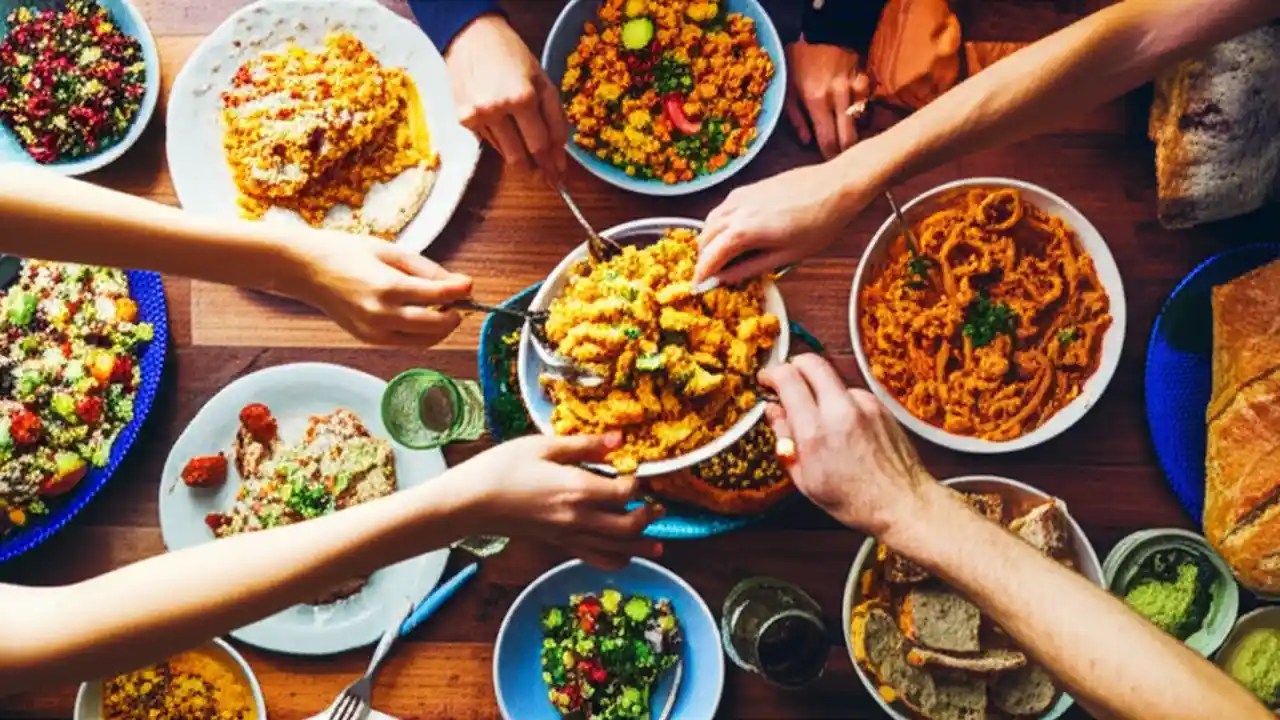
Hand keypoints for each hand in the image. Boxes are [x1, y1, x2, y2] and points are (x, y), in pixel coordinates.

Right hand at [282, 232, 471, 345]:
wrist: (305, 270)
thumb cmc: (346, 253)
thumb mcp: (389, 251)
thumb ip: (426, 269)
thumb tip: (459, 285)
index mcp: (387, 286)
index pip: (438, 296)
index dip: (460, 291)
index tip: (469, 285)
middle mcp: (381, 315)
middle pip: (437, 325)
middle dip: (455, 313)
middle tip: (458, 299)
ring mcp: (374, 332)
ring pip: (426, 340)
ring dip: (442, 326)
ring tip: (440, 306)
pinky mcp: (369, 341)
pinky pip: (408, 343)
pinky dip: (422, 332)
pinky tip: (420, 314)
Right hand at [446, 15, 567, 182]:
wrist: (471, 37)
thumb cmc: (514, 56)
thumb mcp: (543, 82)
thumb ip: (555, 121)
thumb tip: (559, 159)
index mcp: (522, 98)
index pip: (540, 146)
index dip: (551, 165)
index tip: (558, 179)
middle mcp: (496, 110)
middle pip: (519, 158)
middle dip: (535, 169)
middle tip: (545, 174)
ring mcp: (476, 116)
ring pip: (504, 153)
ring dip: (518, 151)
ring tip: (521, 133)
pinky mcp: (462, 120)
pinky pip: (489, 141)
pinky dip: (501, 138)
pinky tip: (501, 119)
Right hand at [454, 434, 662, 568]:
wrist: (471, 502)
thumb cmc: (503, 468)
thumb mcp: (543, 446)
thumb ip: (584, 445)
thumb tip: (620, 438)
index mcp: (577, 489)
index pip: (625, 492)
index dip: (637, 483)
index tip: (636, 471)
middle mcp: (579, 518)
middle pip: (628, 526)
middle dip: (648, 517)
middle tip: (659, 506)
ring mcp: (569, 535)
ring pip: (616, 549)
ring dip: (641, 545)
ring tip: (658, 541)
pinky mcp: (558, 544)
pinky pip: (594, 559)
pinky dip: (615, 560)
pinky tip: (625, 556)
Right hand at [695, 156, 878, 286]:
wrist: (836, 185)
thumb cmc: (819, 222)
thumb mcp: (787, 255)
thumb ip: (752, 267)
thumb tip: (727, 278)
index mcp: (743, 230)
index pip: (710, 256)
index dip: (702, 274)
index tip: (699, 287)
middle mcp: (735, 210)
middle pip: (705, 238)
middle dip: (704, 258)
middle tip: (712, 275)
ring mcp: (740, 196)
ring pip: (710, 221)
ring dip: (710, 240)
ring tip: (721, 257)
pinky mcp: (748, 188)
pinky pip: (722, 209)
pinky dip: (719, 225)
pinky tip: (733, 235)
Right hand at [758, 355, 931, 538]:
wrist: (903, 503)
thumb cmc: (853, 500)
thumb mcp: (805, 479)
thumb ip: (784, 440)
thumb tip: (773, 411)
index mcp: (816, 431)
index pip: (788, 379)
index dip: (772, 374)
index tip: (766, 379)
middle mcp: (841, 410)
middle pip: (812, 362)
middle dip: (794, 366)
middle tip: (787, 382)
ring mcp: (865, 404)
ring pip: (832, 379)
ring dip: (819, 389)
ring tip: (820, 419)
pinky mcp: (880, 406)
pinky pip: (852, 393)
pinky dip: (841, 403)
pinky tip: (844, 427)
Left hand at [785, 39, 871, 158]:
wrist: (823, 33)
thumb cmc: (800, 63)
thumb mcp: (788, 89)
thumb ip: (796, 118)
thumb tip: (806, 142)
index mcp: (816, 101)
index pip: (828, 140)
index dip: (829, 156)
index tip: (829, 164)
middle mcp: (839, 97)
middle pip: (849, 138)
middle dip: (845, 153)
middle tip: (840, 160)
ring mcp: (856, 89)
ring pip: (861, 125)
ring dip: (855, 135)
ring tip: (848, 141)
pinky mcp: (866, 81)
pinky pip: (868, 106)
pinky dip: (862, 115)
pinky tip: (855, 119)